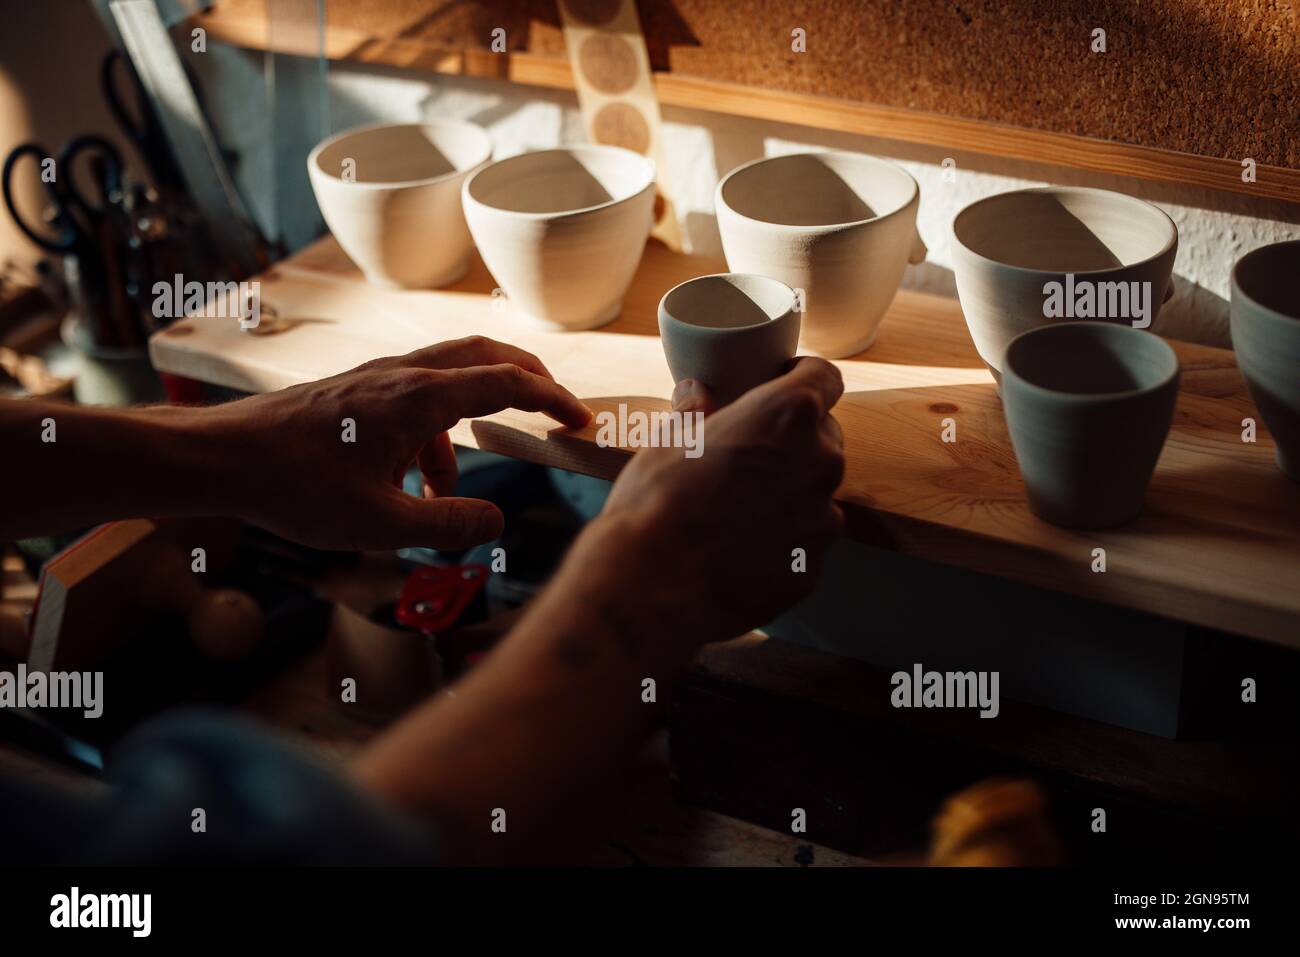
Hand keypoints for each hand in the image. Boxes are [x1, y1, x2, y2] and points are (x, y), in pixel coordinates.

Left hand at [203, 336, 590, 550]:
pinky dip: (433, 437)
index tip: (581, 421)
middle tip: (555, 411)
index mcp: (419, 398)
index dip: (553, 399)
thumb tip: (495, 521)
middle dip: (529, 380)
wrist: (222, 459)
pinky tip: (408, 490)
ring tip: (451, 494)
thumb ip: (447, 525)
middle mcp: (404, 375)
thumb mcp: (380, 525)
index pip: (508, 382)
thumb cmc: (295, 487)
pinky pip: (417, 401)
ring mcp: (379, 378)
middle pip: (487, 356)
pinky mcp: (358, 392)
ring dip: (471, 423)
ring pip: (451, 378)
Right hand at [577, 357, 845, 646]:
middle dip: (794, 440)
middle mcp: (819, 462)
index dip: (804, 377)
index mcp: (787, 415)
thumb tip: (696, 394)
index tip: (784, 383)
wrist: (652, 587)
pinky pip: (803, 543)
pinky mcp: (811, 568)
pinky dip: (781, 540)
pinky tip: (738, 549)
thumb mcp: (667, 440)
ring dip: (788, 493)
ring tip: (738, 509)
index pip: (824, 376)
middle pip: (823, 436)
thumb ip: (695, 412)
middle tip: (750, 454)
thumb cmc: (656, 503)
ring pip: (814, 493)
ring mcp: (821, 519)